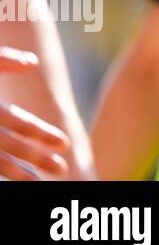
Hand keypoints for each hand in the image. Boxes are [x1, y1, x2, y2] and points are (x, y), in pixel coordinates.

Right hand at [0, 47, 71, 179]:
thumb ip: (3, 60)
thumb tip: (34, 62)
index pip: (19, 122)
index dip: (43, 134)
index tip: (66, 144)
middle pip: (9, 146)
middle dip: (36, 159)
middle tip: (62, 169)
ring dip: (16, 174)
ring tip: (38, 184)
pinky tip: (5, 183)